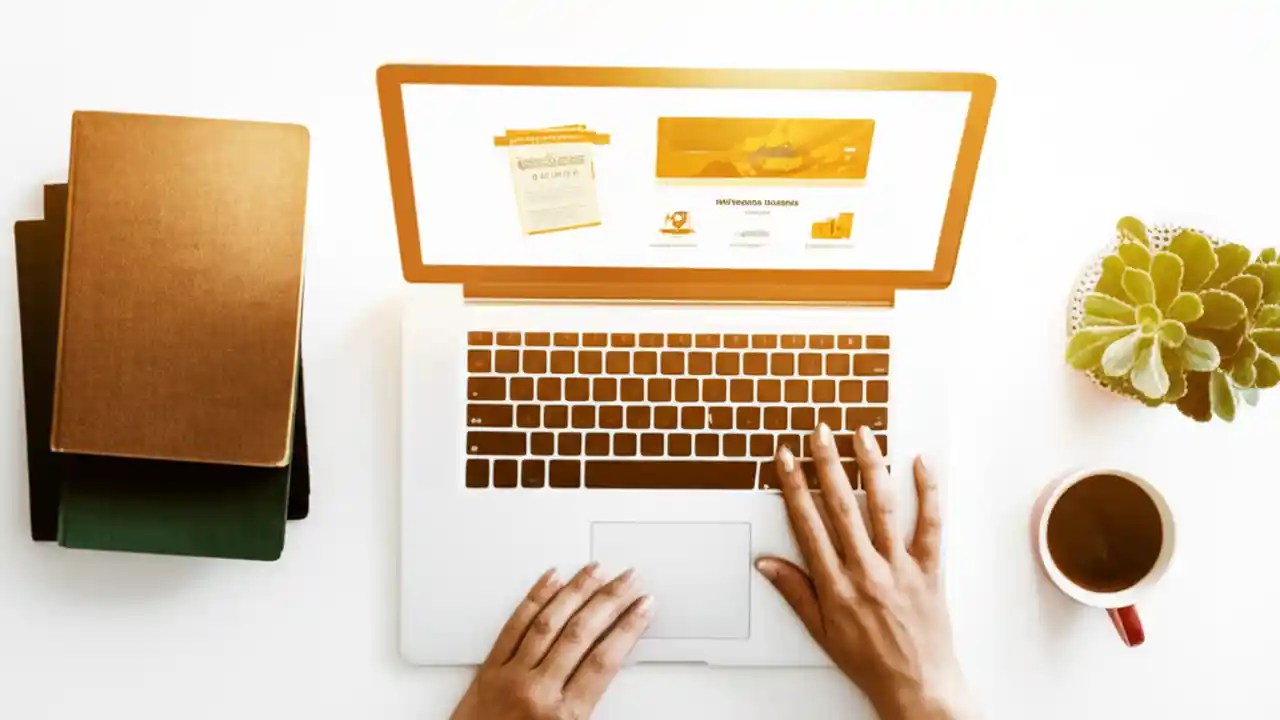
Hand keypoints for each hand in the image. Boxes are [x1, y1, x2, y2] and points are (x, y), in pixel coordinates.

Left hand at [451, 564, 651, 719]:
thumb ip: (587, 702)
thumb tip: (610, 659)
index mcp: (563, 717)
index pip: (605, 659)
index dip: (628, 626)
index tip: (643, 606)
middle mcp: (537, 691)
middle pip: (582, 632)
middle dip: (610, 599)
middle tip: (629, 578)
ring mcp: (511, 675)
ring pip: (549, 620)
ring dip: (576, 590)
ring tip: (596, 570)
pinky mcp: (488, 668)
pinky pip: (514, 624)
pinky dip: (535, 598)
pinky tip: (551, 580)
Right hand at [757, 425, 978, 719]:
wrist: (916, 686)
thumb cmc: (869, 661)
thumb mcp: (820, 631)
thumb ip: (794, 591)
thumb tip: (766, 563)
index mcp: (835, 585)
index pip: (807, 524)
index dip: (793, 487)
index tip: (786, 459)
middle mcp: (866, 571)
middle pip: (841, 506)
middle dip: (827, 464)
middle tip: (818, 433)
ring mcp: (899, 568)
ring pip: (882, 507)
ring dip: (871, 466)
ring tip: (862, 434)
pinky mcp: (929, 570)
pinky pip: (930, 525)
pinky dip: (928, 493)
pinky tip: (921, 464)